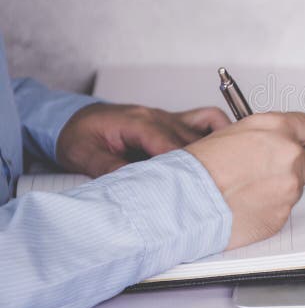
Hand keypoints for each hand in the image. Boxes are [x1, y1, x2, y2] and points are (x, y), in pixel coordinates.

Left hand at [57, 103, 230, 176]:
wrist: (73, 119)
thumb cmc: (79, 135)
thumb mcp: (85, 155)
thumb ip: (111, 169)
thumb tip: (138, 186)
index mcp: (138, 123)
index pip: (172, 146)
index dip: (186, 169)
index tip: (196, 189)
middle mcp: (159, 117)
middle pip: (194, 140)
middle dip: (207, 163)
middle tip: (216, 188)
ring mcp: (170, 117)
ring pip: (208, 126)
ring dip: (220, 145)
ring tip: (229, 167)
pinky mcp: (175, 120)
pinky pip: (207, 118)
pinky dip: (221, 129)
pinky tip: (225, 147)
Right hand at [185, 112, 304, 249]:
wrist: (187, 199)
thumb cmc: (200, 167)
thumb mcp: (233, 132)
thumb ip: (265, 135)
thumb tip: (274, 141)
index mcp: (277, 129)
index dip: (302, 136)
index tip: (299, 141)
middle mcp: (289, 155)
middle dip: (288, 166)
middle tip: (261, 172)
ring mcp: (289, 186)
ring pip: (294, 187)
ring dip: (277, 189)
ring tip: (245, 190)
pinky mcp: (282, 215)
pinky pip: (282, 211)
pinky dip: (268, 210)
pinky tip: (245, 205)